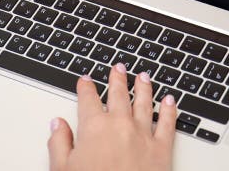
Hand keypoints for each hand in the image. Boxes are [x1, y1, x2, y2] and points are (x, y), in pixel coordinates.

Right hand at [48, 63, 176, 170]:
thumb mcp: (62, 170)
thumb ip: (59, 144)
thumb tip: (57, 125)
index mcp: (94, 127)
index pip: (88, 99)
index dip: (86, 87)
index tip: (85, 80)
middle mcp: (120, 125)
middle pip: (118, 94)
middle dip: (117, 79)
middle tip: (118, 67)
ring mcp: (143, 135)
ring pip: (145, 102)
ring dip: (144, 87)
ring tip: (143, 76)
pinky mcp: (163, 149)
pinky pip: (168, 123)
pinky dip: (170, 110)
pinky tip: (171, 101)